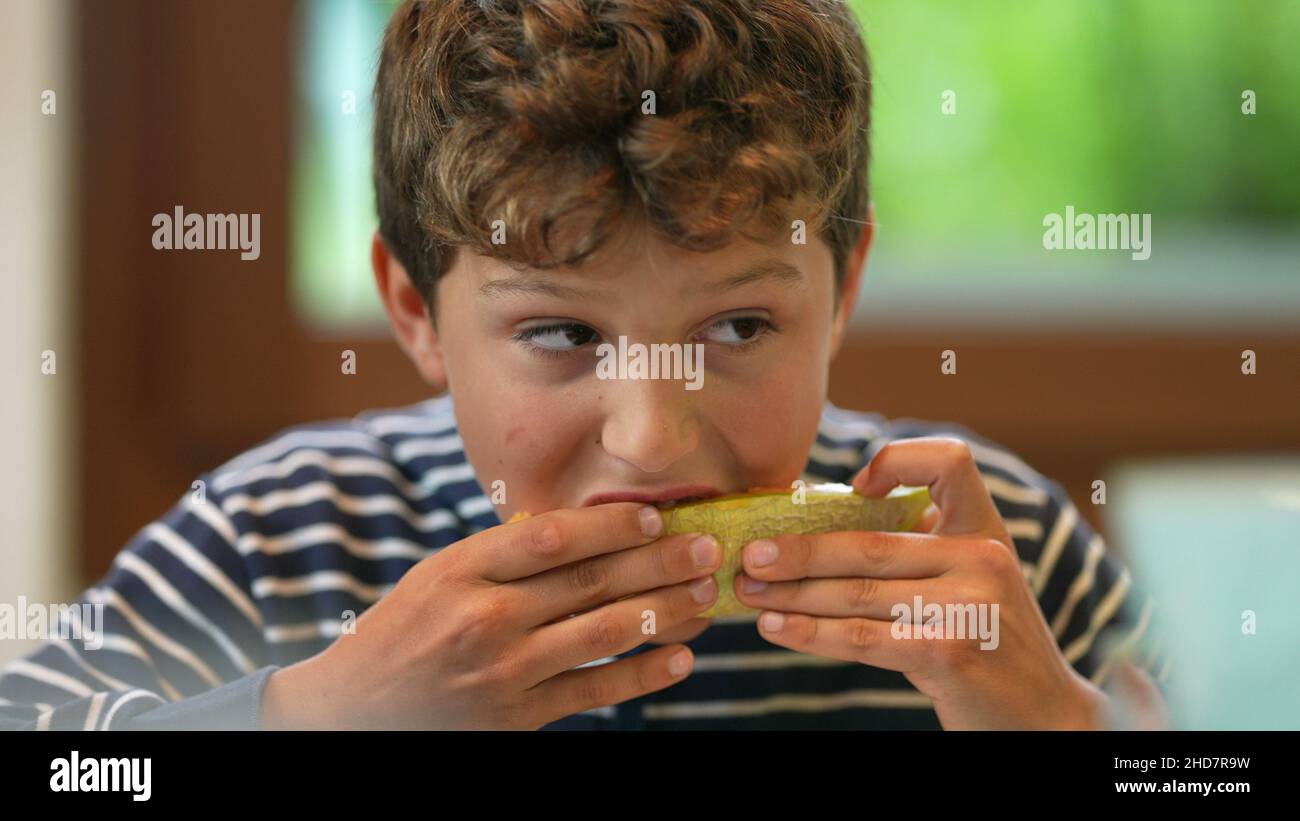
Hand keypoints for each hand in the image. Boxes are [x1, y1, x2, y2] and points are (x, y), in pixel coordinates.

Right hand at [261, 503, 721, 728]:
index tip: (656, 517)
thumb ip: (504, 554)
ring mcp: (504, 671)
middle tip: (708, 548)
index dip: (612, 526)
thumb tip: (586, 528)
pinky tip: (680, 658)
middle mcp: (485, 617)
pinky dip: (643, 676)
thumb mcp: (438, 575)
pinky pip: (595, 692)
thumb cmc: (404, 630)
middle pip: (591, 582)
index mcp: (463, 570)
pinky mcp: (517, 717)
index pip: (552, 538)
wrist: (354, 710)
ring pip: (604, 634)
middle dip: (660, 563)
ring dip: (666, 612)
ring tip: (706, 596)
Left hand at [732, 437, 1107, 729]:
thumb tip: (817, 535)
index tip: (854, 488)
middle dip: (797, 551)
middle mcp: (981, 558)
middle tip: (747, 555)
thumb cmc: (988, 645)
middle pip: (867, 543)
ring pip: (854, 592)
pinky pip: (859, 637)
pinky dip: (808, 632)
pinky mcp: (947, 652)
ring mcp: (967, 606)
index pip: (951, 462)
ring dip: (790, 593)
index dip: (898, 461)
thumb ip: (920, 554)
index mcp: (985, 530)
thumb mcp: (970, 584)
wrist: (1045, 718)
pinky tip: (776, 627)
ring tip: (748, 593)